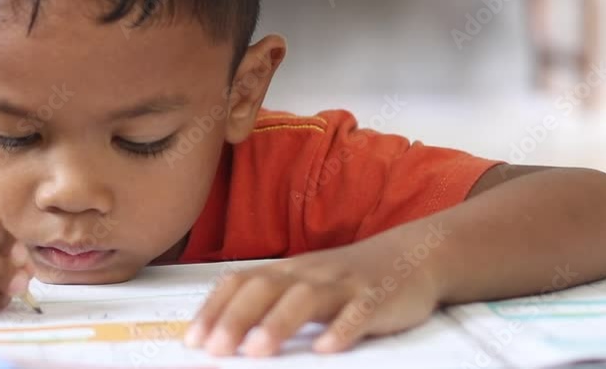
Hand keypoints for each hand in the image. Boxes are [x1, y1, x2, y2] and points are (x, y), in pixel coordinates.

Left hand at [184, 241, 440, 356]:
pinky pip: (359, 313)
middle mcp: (309, 273)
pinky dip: (342, 329)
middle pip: (265, 288)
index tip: (193, 339)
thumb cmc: (348, 279)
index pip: (240, 282)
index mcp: (286, 270)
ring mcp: (344, 284)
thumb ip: (271, 303)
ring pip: (306, 298)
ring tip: (256, 351)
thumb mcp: (305, 284)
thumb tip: (225, 334)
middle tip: (214, 351)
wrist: (413, 255)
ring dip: (278, 323)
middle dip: (236, 319)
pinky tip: (327, 349)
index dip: (214, 309)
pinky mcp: (377, 298)